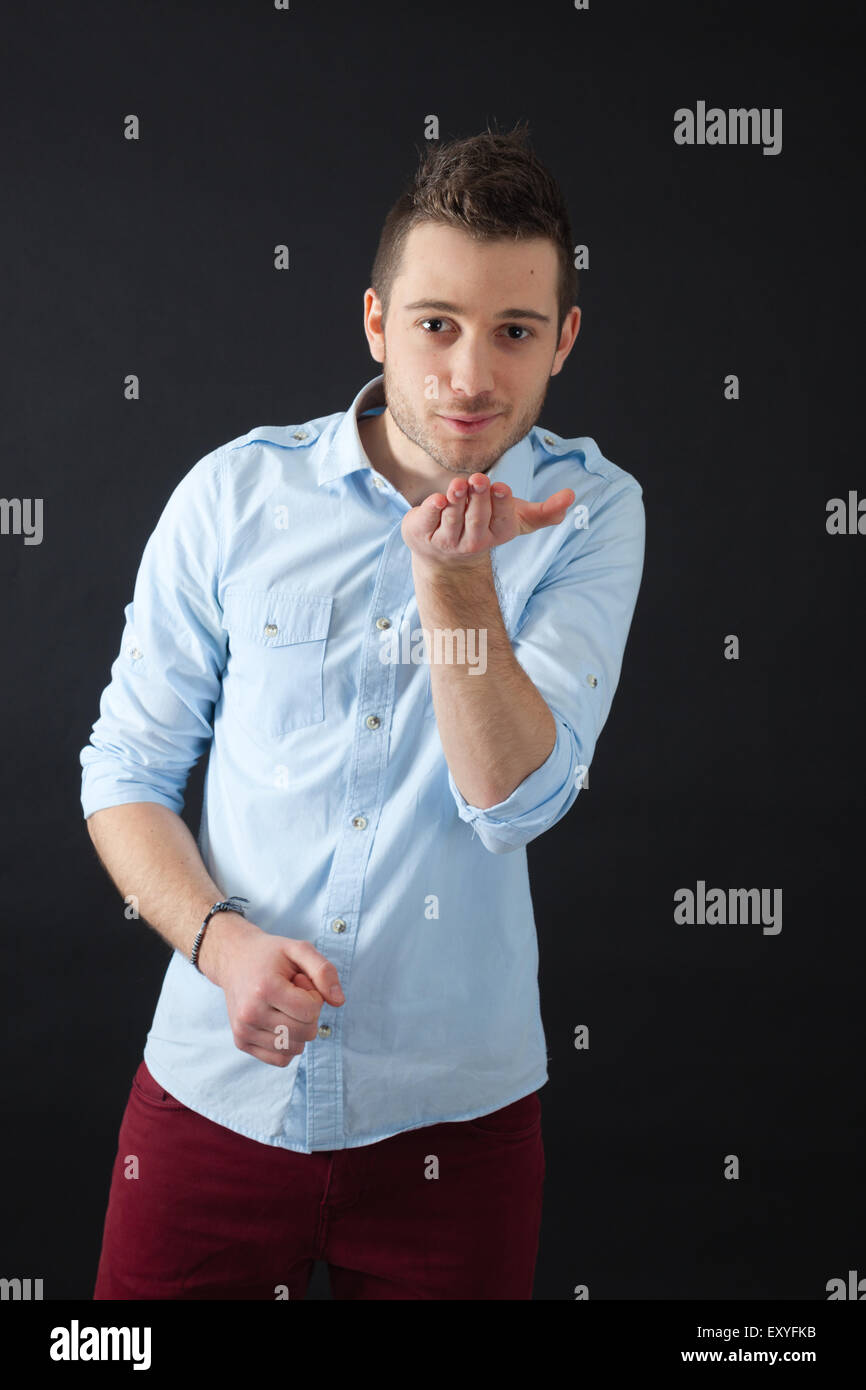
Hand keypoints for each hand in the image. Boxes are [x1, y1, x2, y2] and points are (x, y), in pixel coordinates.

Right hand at [202, 917, 344, 1067]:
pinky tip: (278, 1021)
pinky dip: (288, 1043)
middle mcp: (250, 1013)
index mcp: (265, 988)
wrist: (233, 959)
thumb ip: (324, 971)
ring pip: (295, 1049)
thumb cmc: (270, 955)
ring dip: (299, 1029)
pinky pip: (281, 1059)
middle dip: (309, 1014)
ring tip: (283, 1005)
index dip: (314, 996)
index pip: (311, 1011)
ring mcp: (243, 1030)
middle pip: (306, 1032)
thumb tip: (339, 1002)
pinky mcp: (241, 1042)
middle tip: (292, 993)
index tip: (300, 981)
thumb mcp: (300, 949)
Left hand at [401, 472, 574, 566]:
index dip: (500, 503)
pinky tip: (437, 500)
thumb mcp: (516, 517)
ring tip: (459, 485)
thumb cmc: (486, 524)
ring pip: (453, 520)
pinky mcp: (422, 534)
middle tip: (478, 478)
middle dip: (478, 498)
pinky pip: (429, 521)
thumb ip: (545, 512)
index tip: (500, 487)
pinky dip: (433, 509)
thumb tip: (572, 496)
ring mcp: (446, 542)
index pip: (501, 520)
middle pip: (477, 519)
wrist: (444, 551)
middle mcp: (473, 543)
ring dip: (456, 501)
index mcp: (498, 534)